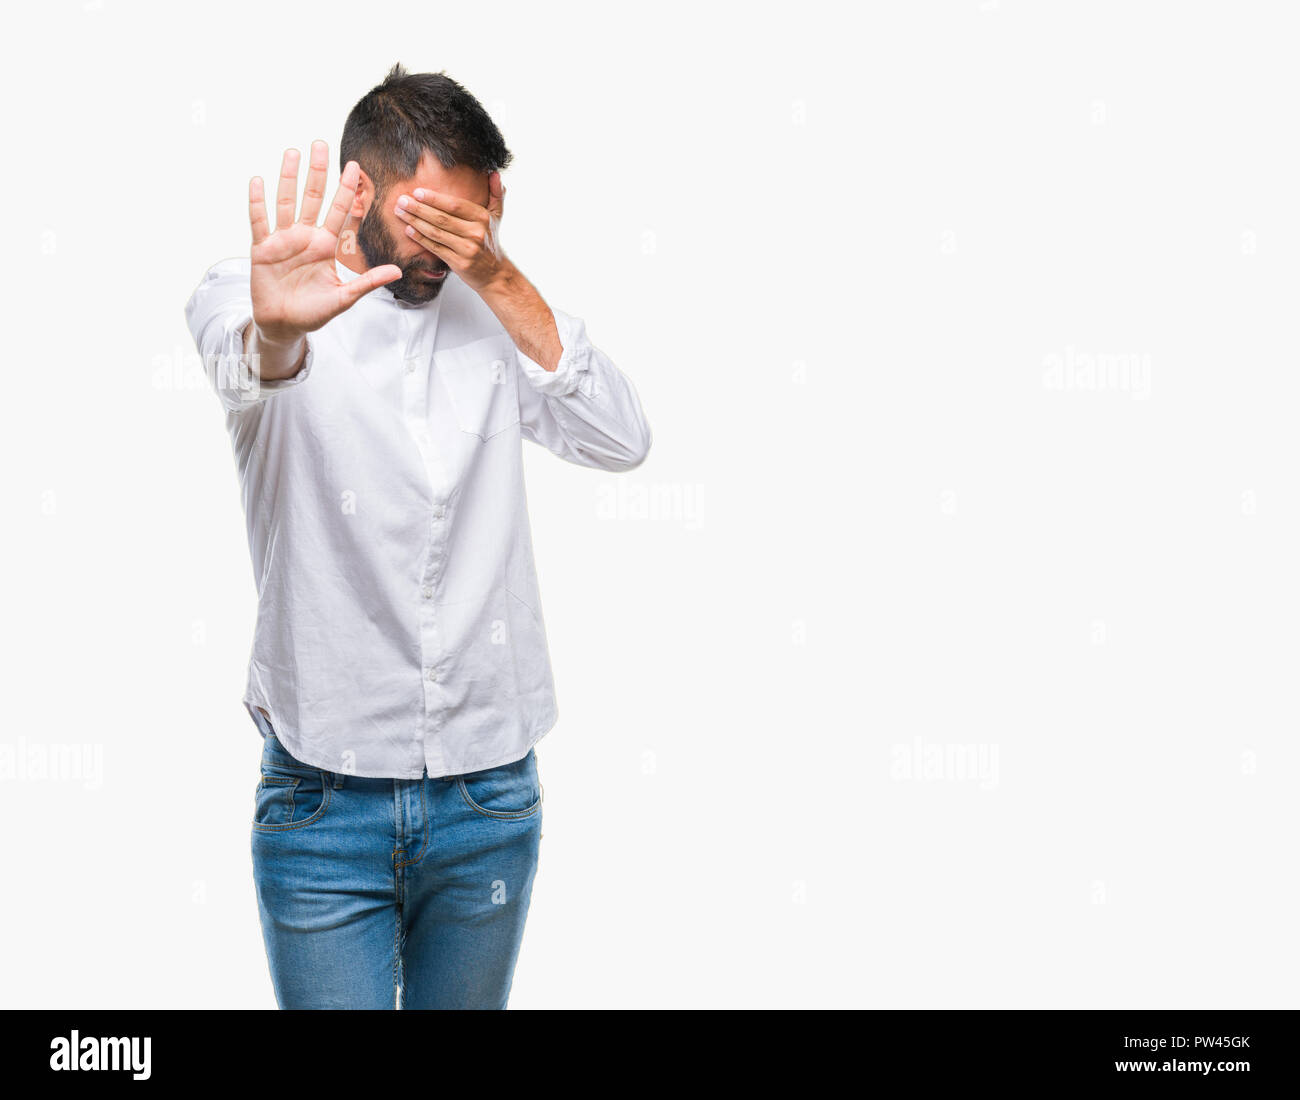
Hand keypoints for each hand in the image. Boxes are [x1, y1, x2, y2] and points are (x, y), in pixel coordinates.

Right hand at [248, 141, 400, 342]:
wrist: (285, 325)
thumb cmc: (313, 311)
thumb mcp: (344, 297)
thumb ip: (368, 282)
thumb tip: (398, 271)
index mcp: (326, 246)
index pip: (339, 211)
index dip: (346, 189)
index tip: (354, 166)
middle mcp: (306, 237)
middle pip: (313, 198)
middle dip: (318, 172)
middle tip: (321, 144)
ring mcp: (283, 240)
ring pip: (287, 202)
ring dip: (289, 177)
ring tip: (293, 152)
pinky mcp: (262, 249)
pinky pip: (259, 222)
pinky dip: (258, 202)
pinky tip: (259, 180)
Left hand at [393, 172, 507, 292]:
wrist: (495, 274)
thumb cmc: (490, 241)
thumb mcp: (497, 216)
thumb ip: (496, 194)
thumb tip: (494, 173)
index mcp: (482, 218)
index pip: (455, 205)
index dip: (434, 198)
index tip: (417, 192)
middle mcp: (476, 233)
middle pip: (442, 218)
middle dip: (419, 208)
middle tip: (401, 200)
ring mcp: (468, 249)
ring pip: (436, 233)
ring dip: (415, 222)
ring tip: (400, 213)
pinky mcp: (459, 263)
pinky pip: (436, 248)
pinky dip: (420, 239)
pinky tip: (408, 230)